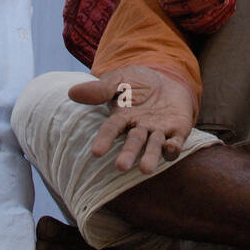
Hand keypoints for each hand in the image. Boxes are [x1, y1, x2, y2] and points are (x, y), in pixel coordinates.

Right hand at [68, 65, 195, 174]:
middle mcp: (140, 129)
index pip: (111, 130)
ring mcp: (159, 131)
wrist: (166, 81)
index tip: (96, 152)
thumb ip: (100, 88)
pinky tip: (171, 147)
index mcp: (123, 118)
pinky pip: (176, 142)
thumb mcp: (118, 80)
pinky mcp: (177, 131)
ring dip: (150, 157)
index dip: (104, 140)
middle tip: (121, 167)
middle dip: (128, 154)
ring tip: (145, 169)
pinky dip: (173, 147)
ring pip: (154, 146)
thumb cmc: (137, 84)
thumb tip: (72, 92)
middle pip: (133, 142)